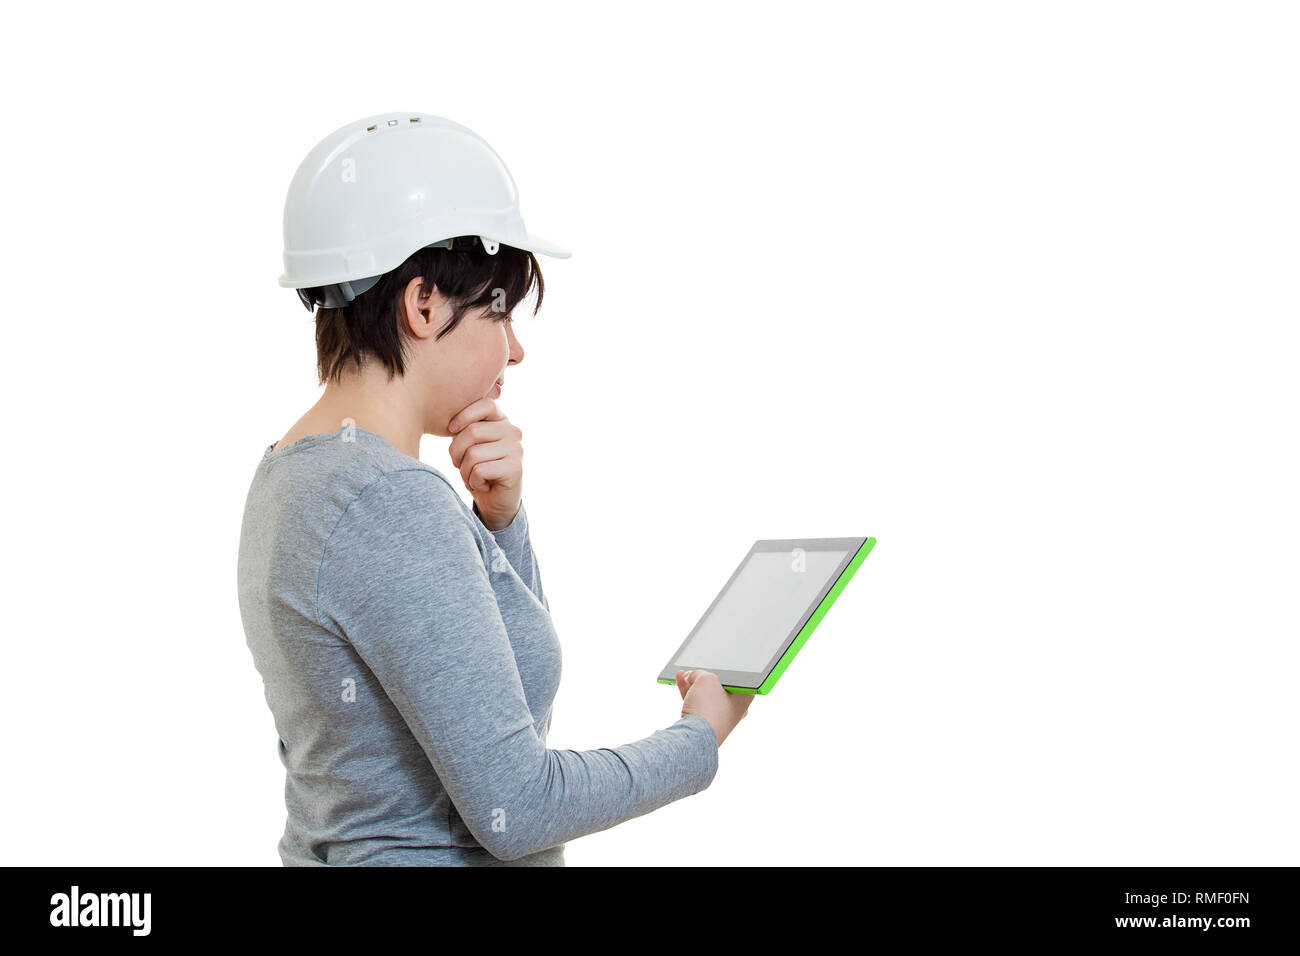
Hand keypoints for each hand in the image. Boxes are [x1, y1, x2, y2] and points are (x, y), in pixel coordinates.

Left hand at [447, 398, 522, 530]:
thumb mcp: (471, 444)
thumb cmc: (479, 468)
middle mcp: (513, 432)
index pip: (484, 405)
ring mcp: (516, 450)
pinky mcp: (515, 469)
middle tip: (458, 464)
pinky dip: (473, 482)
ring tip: (471, 477)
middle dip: (456, 451)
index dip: (463, 416)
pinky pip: (480, 471)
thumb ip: (466, 428)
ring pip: (474, 454)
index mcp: (502, 420)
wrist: (496, 500)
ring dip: (464, 471)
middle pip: (473, 432)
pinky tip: (481, 485)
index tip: (451, 430)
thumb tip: (450, 424)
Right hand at [676, 669, 753, 747]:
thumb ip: (699, 673)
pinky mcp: (706, 724)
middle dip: (705, 675)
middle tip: (698, 668)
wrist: (696, 737)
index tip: (720, 663)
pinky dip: (690, 693)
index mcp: (745, 697)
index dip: (727, 668)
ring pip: (707, 694)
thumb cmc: (709, 709)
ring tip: (684, 673)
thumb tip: (691, 676)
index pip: (740, 677)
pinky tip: (681, 682)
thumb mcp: (705, 679)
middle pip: (720, 685)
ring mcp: (721, 717)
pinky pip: (698, 703)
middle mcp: (736, 708)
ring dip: (694, 683)